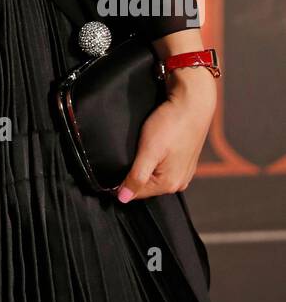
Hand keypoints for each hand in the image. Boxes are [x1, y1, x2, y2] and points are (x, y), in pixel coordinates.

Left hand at [115, 69, 217, 202]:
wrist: (193, 102)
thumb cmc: (171, 124)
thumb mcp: (149, 151)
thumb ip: (136, 176)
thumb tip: (123, 199)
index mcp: (169, 184)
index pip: (136, 193)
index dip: (120, 184)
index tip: (109, 170)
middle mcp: (179, 182)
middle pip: (146, 185)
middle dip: (133, 174)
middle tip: (124, 155)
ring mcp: (184, 171)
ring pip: (154, 175)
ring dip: (144, 166)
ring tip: (138, 149)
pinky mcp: (185, 159)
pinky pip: (163, 165)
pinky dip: (155, 159)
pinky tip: (151, 146)